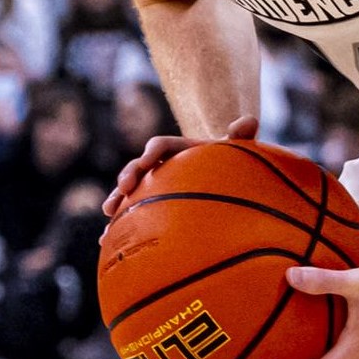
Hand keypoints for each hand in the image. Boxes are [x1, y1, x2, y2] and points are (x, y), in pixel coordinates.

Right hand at [102, 116, 256, 217]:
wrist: (227, 182)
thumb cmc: (233, 166)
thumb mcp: (238, 152)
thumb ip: (242, 137)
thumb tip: (250, 120)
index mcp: (180, 149)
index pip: (160, 146)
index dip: (151, 153)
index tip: (146, 162)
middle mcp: (163, 165)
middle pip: (140, 166)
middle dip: (128, 176)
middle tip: (122, 189)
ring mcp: (156, 185)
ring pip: (131, 190)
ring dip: (118, 198)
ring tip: (109, 212)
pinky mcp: (154, 203)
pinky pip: (134, 211)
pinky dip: (121, 222)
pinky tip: (108, 238)